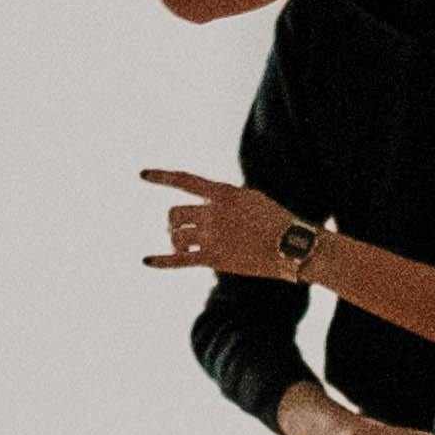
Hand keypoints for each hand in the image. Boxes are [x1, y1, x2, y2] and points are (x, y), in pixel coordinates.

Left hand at [139, 167, 312, 281]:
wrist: (291, 245)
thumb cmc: (276, 220)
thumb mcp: (252, 197)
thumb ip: (227, 196)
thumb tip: (211, 197)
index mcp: (223, 193)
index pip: (185, 181)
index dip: (162, 177)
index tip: (142, 174)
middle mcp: (213, 212)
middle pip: (174, 214)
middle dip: (174, 223)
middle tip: (179, 231)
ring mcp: (212, 236)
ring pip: (176, 236)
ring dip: (176, 241)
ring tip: (186, 246)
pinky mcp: (214, 258)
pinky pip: (180, 259)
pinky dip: (161, 260)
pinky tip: (146, 260)